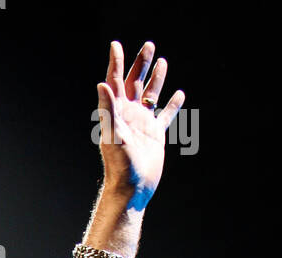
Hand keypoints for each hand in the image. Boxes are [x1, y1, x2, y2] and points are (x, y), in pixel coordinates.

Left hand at [96, 39, 184, 208]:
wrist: (132, 188)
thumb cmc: (119, 165)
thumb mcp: (113, 134)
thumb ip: (108, 108)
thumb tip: (102, 84)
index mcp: (117, 112)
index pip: (116, 81)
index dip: (116, 63)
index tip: (116, 45)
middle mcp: (129, 115)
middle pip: (135, 83)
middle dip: (141, 64)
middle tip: (149, 46)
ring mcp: (143, 124)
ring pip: (151, 95)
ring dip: (156, 79)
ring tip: (162, 62)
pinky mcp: (155, 135)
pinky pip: (165, 115)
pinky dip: (172, 105)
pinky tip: (179, 94)